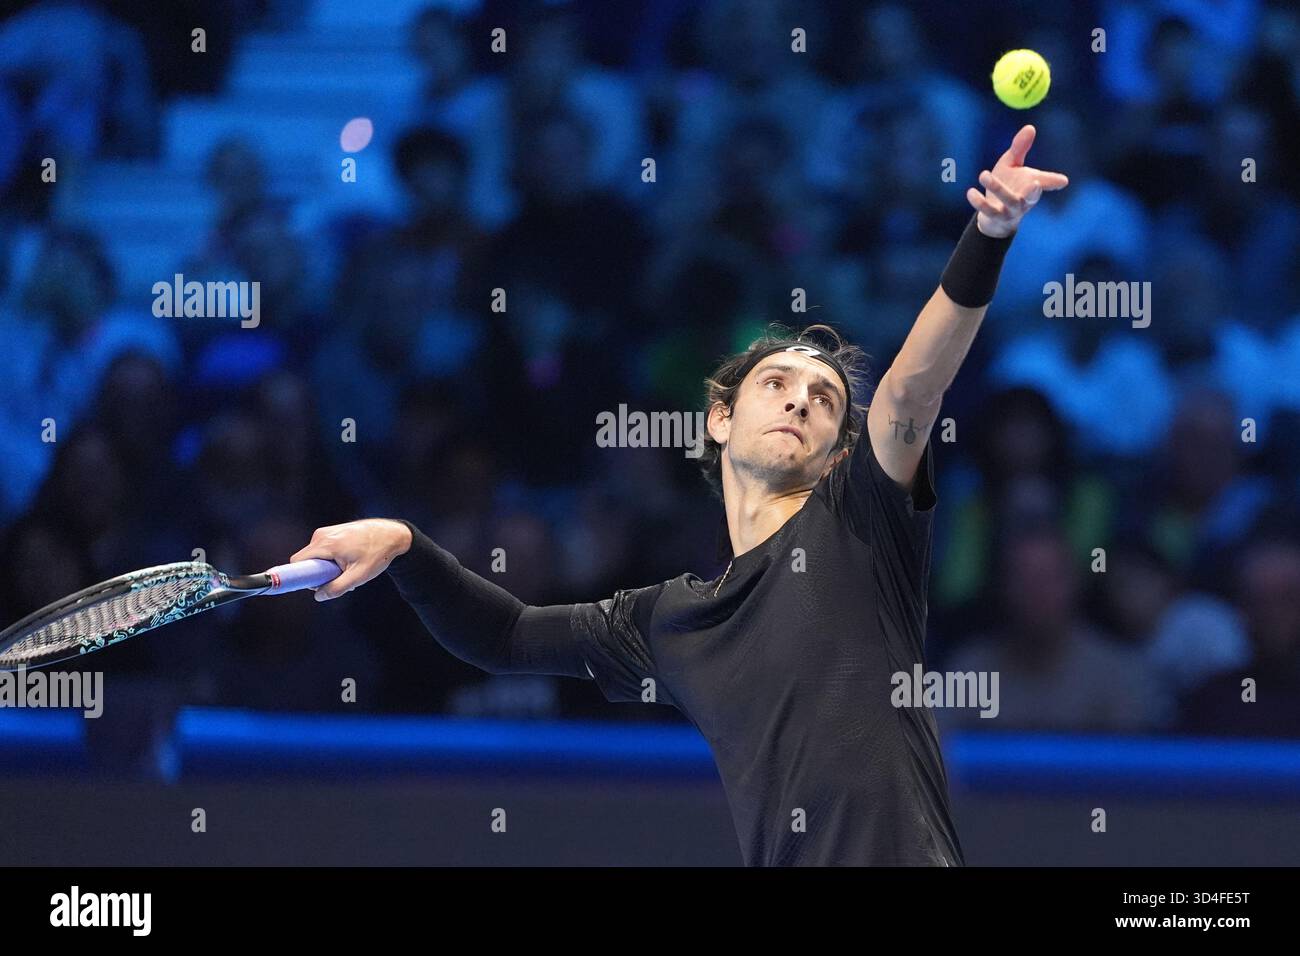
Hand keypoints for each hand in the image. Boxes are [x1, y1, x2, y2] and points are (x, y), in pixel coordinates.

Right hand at [289, 518, 412, 600]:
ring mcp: (327, 532)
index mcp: (325, 544)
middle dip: (320, 574)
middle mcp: (321, 535)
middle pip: (307, 561)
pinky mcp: (332, 532)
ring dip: (328, 568)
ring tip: (350, 569)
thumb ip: (337, 588)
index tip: (312, 584)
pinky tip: (350, 561)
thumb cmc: (376, 554)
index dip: (300, 576)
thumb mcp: (358, 576)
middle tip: (341, 578)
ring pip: (316, 557)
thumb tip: (318, 595)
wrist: (392, 535)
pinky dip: (333, 559)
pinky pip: (323, 551)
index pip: (297, 562)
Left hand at [966, 125, 1068, 237]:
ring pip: (1008, 201)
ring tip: (983, 174)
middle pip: (1029, 197)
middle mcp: (1024, 201)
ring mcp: (1010, 210)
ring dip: (997, 188)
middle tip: (1035, 182)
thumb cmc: (1008, 185)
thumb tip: (1030, 127)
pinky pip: (988, 211)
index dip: (1053, 182)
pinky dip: (979, 202)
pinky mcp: (995, 217)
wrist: (992, 214)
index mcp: (1032, 188)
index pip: (1045, 183)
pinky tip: (970, 192)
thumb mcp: (1012, 165)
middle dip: (1033, 192)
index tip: (1062, 181)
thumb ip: (1020, 148)